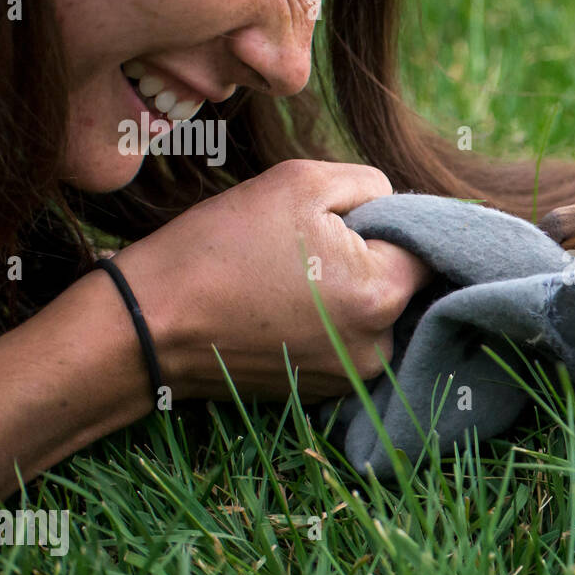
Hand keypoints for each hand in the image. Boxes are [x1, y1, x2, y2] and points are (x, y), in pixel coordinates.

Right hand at [113, 160, 430, 400]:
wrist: (148, 325)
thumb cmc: (220, 246)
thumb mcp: (301, 182)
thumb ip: (371, 184)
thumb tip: (395, 204)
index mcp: (383, 294)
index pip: (425, 243)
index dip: (390, 220)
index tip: (346, 216)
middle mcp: (379, 347)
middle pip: (403, 282)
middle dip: (371, 255)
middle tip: (309, 242)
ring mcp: (353, 377)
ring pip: (375, 311)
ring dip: (349, 288)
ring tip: (289, 274)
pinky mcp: (324, 392)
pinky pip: (346, 340)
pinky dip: (326, 319)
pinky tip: (281, 303)